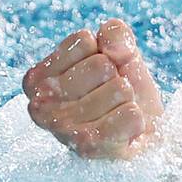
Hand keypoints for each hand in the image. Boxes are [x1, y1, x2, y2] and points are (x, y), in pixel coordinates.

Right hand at [22, 18, 163, 158]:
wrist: (144, 133)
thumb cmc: (122, 90)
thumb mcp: (119, 51)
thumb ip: (115, 33)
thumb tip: (114, 50)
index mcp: (37, 77)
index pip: (84, 40)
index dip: (104, 53)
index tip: (101, 76)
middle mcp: (39, 104)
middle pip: (101, 65)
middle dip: (116, 77)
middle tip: (112, 98)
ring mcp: (61, 128)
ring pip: (119, 89)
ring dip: (128, 100)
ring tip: (116, 114)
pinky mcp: (88, 147)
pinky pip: (130, 115)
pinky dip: (137, 119)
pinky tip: (125, 130)